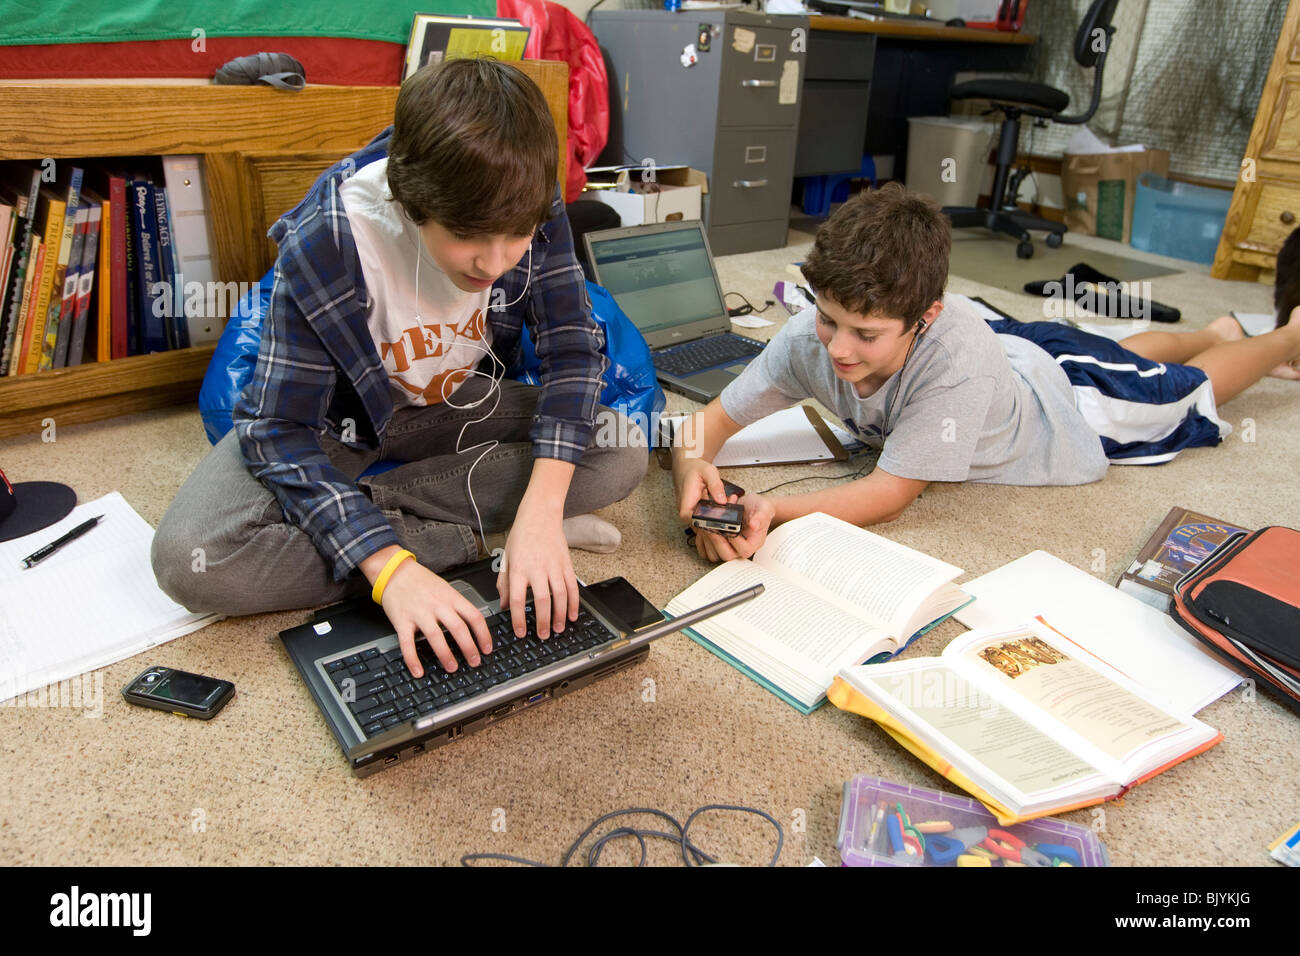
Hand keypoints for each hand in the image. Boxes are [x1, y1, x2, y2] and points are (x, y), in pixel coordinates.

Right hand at [378, 559, 491, 677]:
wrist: (395, 571)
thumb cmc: (422, 581)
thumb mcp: (445, 588)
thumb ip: (457, 606)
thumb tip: (472, 626)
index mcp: (451, 597)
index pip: (474, 616)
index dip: (484, 635)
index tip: (487, 649)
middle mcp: (437, 605)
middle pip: (458, 628)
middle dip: (469, 648)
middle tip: (475, 662)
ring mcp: (419, 613)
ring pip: (436, 636)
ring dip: (445, 655)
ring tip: (452, 668)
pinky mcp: (402, 620)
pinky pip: (407, 643)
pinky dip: (413, 659)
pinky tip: (418, 671)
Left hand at [497, 495, 579, 639]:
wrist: (540, 514)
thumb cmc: (521, 535)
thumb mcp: (506, 558)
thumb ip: (504, 583)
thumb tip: (504, 606)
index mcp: (519, 569)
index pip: (518, 599)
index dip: (518, 619)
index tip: (520, 632)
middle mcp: (537, 568)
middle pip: (542, 601)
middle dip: (543, 622)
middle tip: (542, 636)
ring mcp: (554, 566)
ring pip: (560, 596)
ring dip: (560, 615)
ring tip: (557, 629)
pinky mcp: (567, 564)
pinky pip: (573, 587)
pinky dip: (574, 603)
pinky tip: (572, 615)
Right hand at [675, 458, 731, 522]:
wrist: (686, 466)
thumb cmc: (694, 468)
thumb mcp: (708, 471)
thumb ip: (715, 485)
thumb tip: (722, 500)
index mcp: (686, 500)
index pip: (692, 519)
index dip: (705, 523)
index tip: (719, 519)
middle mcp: (686, 508)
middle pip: (700, 524)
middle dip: (717, 521)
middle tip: (730, 511)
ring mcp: (690, 510)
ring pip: (704, 521)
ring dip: (718, 517)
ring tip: (730, 503)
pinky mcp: (695, 510)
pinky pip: (705, 517)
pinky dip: (716, 513)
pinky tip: (726, 504)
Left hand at [692, 492, 774, 563]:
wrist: (750, 505)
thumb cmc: (758, 508)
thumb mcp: (763, 508)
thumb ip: (761, 516)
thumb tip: (755, 525)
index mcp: (753, 543)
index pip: (744, 550)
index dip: (735, 541)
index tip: (728, 529)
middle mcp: (740, 548)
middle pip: (727, 555)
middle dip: (717, 541)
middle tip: (710, 527)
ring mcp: (728, 547)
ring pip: (714, 555)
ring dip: (707, 541)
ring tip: (705, 525)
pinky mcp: (718, 544)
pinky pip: (705, 550)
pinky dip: (701, 540)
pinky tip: (702, 527)